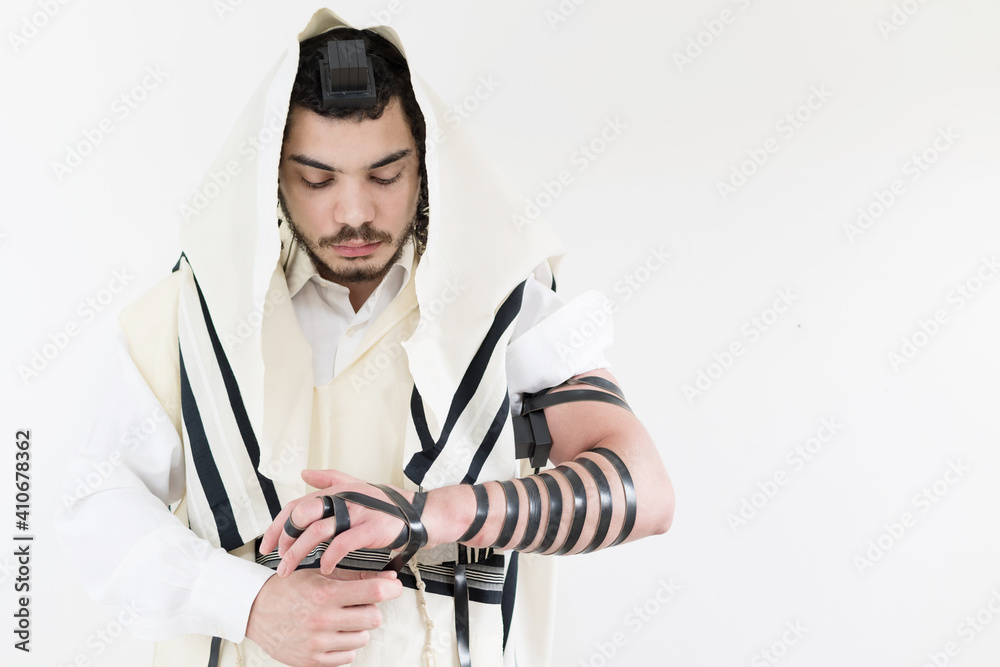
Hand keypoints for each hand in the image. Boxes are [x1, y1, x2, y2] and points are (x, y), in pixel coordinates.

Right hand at [246, 567, 401, 666]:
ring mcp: (318, 643)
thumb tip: (389, 578)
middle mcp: (323, 620)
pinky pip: (348, 656)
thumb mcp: (319, 574)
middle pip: (373, 618)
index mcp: (325, 594)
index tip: (394, 587)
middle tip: (356, 604)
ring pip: (363, 638)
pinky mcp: (312, 661)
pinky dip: (345, 645)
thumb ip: (355, 576)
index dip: (391, 589)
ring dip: (357, 629)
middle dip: (369, 609)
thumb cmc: (288, 589)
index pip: (374, 593)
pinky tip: (332, 634)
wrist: (255, 611)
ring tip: (340, 619)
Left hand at [259, 468, 414, 575]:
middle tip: (279, 559)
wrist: (415, 513)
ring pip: (317, 531)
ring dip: (299, 553)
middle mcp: (342, 499)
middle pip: (301, 515)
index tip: (268, 545)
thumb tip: (304, 472)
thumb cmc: (383, 503)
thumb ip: (328, 479)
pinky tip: (325, 569)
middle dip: (284, 539)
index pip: (295, 505)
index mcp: (334, 491)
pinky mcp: (370, 528)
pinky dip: (330, 558)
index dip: (278, 525)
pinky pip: (343, 544)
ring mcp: (356, 513)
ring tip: (289, 569)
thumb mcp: (354, 485)